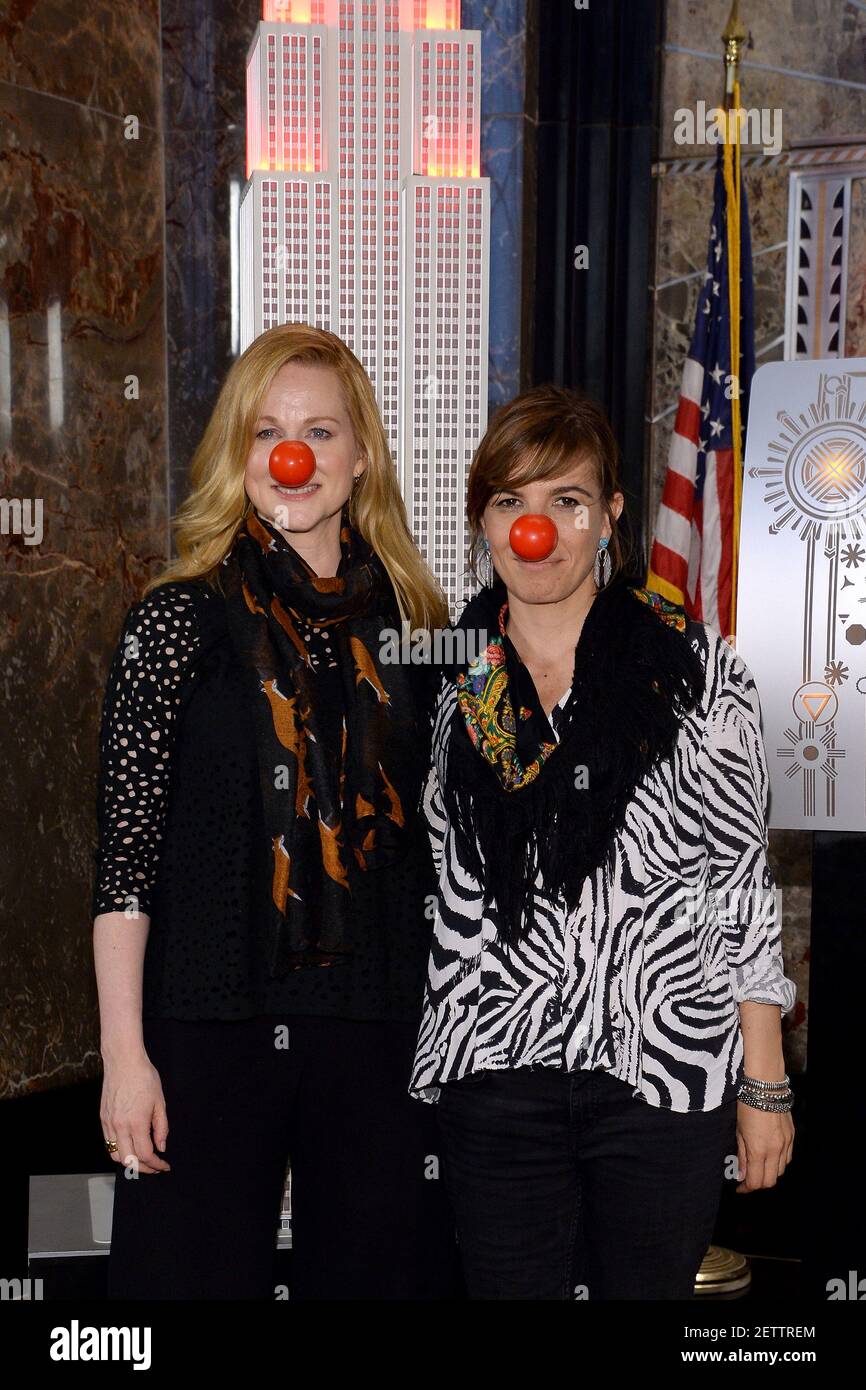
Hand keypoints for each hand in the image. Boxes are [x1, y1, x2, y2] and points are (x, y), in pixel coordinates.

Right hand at [100, 1052, 170, 1175]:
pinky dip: (119, 1150)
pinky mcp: (103, 1118)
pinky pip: (108, 1143)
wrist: (123, 1061)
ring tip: (143, 1159)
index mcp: (135, 1123)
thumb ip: (161, 1127)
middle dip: (143, 1168)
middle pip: (128, 1161)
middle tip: (155, 1167)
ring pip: (115, 1155)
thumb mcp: (160, 1101)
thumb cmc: (144, 1077)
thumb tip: (161, 1147)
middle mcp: (119, 1126)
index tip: (164, 1165)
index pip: (145, 1154)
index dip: (156, 1164)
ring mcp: (108, 1123)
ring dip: (129, 1162)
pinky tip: (130, 1146)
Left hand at [734, 1102, 793, 1191]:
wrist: (766, 1087)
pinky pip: (787, 1159)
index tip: (739, 1187)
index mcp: (759, 1150)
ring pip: (780, 1172)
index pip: (756, 1181)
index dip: (747, 1188)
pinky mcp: (792, 1137)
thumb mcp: (739, 1131)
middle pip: (770, 1181)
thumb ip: (742, 1155)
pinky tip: (769, 1157)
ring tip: (758, 1167)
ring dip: (769, 1174)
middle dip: (758, 1184)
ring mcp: (786, 1144)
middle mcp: (775, 1151)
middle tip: (748, 1179)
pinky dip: (778, 1163)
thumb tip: (740, 1175)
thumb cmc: (747, 1106)